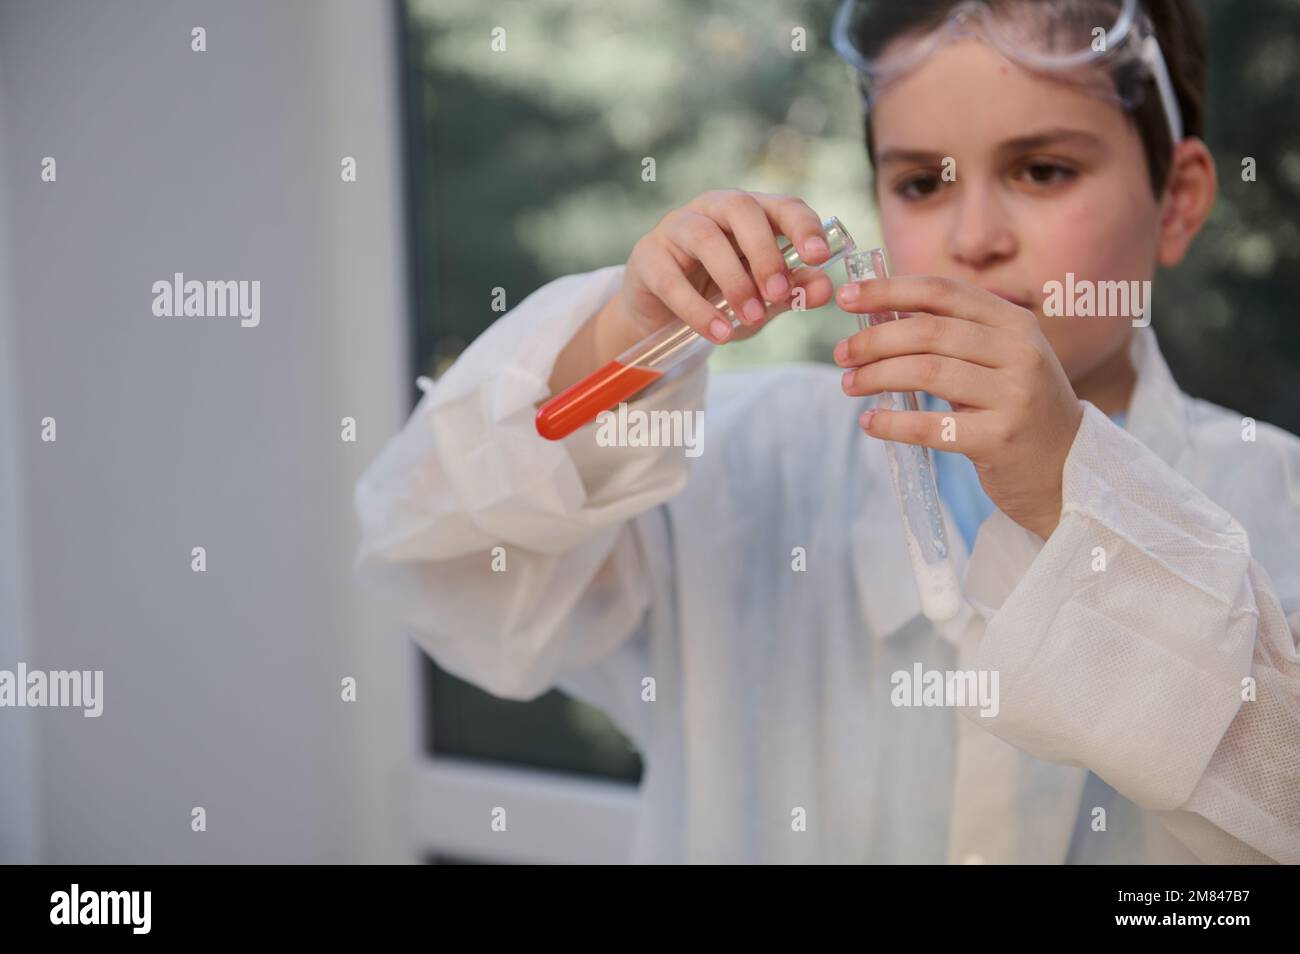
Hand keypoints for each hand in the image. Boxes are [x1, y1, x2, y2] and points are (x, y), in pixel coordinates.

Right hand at [601, 189, 837, 351]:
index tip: (818, 256)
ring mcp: (675, 228)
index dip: (802, 226)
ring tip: (752, 318)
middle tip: (779, 292)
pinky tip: (719, 333)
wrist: (663, 319)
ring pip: (705, 238)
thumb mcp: (763, 298)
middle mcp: (712, 209)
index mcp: (749, 212)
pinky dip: (698, 309)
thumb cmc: (719, 297)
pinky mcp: (646, 257)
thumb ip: (793, 291)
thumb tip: (825, 290)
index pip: (781, 205)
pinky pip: (671, 279)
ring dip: (734, 280)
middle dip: (765, 252)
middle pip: (741, 209)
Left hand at [833, 275, 1083, 539]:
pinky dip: (893, 423)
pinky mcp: (1001, 439)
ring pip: (927, 372)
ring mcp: (1013, 395)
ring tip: (849, 385)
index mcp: (1014, 322)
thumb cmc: (1016, 407)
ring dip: (876, 376)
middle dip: (874, 340)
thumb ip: (952, 333)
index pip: (943, 291)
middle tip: (842, 355)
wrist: (1066, 468)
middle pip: (929, 331)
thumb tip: (881, 312)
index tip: (847, 298)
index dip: (890, 290)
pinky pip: (932, 426)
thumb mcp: (999, 358)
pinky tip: (870, 422)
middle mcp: (1019, 352)